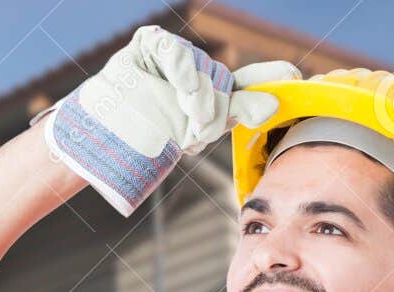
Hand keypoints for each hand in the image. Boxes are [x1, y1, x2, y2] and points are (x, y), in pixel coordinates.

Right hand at [35, 26, 299, 215]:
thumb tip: (271, 104)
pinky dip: (175, 66)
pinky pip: (172, 49)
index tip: (294, 76)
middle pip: (221, 80)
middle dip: (211, 108)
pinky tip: (170, 82)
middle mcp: (195, 74)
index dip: (271, 76)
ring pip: (198, 67)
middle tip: (194, 130)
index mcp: (209, 96)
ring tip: (181, 117)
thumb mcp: (190, 134)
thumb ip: (231, 115)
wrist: (99, 141)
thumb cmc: (141, 141)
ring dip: (194, 94)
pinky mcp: (148, 47)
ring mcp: (171, 59)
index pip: (249, 80)